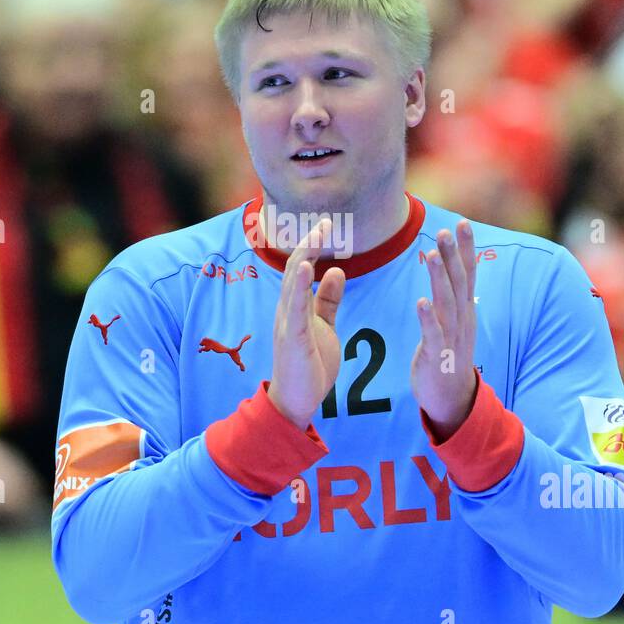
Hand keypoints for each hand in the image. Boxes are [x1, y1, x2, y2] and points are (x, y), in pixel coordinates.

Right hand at [266, 217, 345, 428]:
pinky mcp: (293, 338)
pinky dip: (300, 285)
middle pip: (295, 268)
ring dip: (305, 255)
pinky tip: (307, 266)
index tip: (327, 224)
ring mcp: (288, 323)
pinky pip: (296, 307)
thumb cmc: (309, 365)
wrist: (297, 402)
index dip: (312, 245)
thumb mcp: (323, 326)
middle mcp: (287, 310)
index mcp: (296, 306)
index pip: (301, 267)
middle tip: (326, 221)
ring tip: (317, 233)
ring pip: (293, 282)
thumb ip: (328, 300)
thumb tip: (336, 271)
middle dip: (310, 243)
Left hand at [412, 221, 478, 437]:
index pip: (467, 274)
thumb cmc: (447, 355)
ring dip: (440, 278)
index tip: (463, 222)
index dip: (465, 249)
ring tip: (432, 254)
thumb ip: (452, 296)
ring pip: (447, 303)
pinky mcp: (439, 356)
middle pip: (458, 282)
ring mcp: (452, 337)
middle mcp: (462, 320)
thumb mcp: (453, 322)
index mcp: (464, 310)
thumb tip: (450, 268)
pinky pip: (434, 334)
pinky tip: (422, 302)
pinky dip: (429, 318)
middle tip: (446, 230)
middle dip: (453, 255)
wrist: (452, 399)